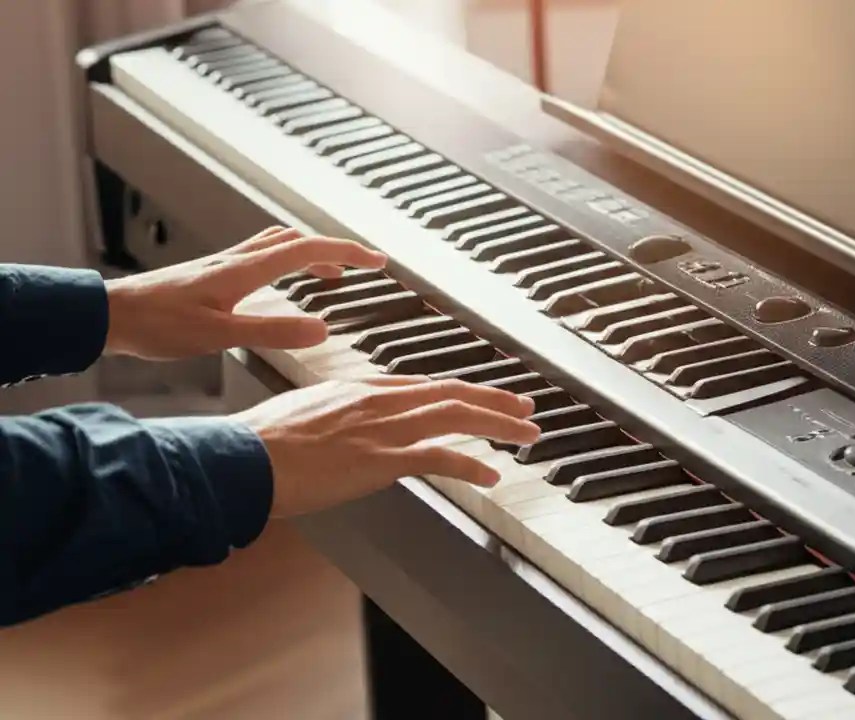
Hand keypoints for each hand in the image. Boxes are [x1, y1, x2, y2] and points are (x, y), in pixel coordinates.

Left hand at [104, 226, 385, 359]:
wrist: (110, 315)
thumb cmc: (158, 325)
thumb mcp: (221, 334)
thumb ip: (273, 330)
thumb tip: (323, 328)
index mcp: (246, 270)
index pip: (310, 250)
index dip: (348, 253)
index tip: (378, 261)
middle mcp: (239, 260)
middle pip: (299, 240)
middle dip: (337, 250)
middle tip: (363, 265)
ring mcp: (225, 264)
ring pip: (280, 245)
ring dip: (312, 254)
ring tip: (333, 274)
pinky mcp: (214, 274)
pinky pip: (263, 256)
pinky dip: (288, 262)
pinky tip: (282, 284)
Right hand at [232, 377, 540, 516]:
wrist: (241, 458)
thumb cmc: (257, 446)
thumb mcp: (298, 417)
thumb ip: (326, 420)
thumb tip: (332, 435)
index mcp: (356, 390)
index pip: (418, 386)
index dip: (453, 393)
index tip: (475, 397)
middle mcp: (377, 400)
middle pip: (450, 392)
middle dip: (492, 399)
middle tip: (524, 406)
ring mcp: (382, 427)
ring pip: (457, 416)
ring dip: (498, 424)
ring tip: (526, 433)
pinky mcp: (383, 458)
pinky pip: (441, 457)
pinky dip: (471, 465)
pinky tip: (491, 476)